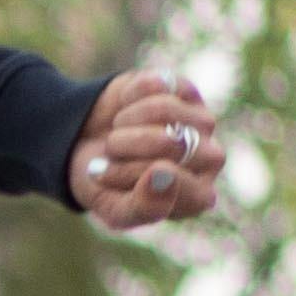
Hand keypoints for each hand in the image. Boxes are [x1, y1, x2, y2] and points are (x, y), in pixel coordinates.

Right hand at [70, 70, 225, 231]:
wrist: (85, 145)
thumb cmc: (106, 185)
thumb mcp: (115, 210)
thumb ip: (142, 207)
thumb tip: (165, 174)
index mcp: (197, 196)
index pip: (172, 178)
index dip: (130, 172)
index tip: (107, 176)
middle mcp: (210, 159)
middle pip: (172, 143)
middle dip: (130, 144)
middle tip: (113, 152)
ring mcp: (201, 121)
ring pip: (163, 110)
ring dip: (126, 121)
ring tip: (119, 132)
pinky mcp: (186, 90)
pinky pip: (155, 85)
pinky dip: (129, 97)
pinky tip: (127, 109)